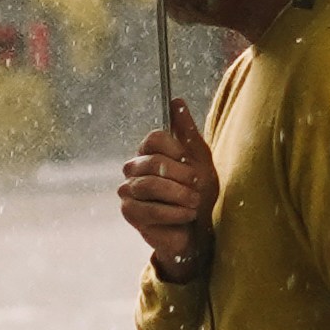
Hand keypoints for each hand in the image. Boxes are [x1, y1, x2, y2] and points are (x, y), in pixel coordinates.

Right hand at [120, 97, 215, 279]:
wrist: (198, 229)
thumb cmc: (199, 192)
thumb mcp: (200, 159)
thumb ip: (187, 131)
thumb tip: (176, 100)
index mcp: (149, 152)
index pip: (154, 138)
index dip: (176, 150)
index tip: (192, 162)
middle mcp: (134, 168)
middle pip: (153, 162)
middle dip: (182, 176)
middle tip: (198, 186)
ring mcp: (128, 190)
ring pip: (150, 185)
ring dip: (179, 195)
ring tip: (194, 203)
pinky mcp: (130, 213)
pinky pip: (149, 209)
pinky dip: (174, 212)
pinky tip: (187, 215)